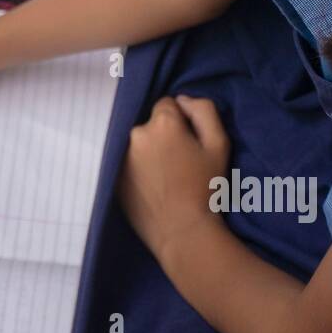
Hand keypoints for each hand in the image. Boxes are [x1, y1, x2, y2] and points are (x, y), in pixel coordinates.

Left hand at [116, 94, 231, 261]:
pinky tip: (153, 186)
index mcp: (161, 123)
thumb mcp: (219, 143)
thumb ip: (204, 110)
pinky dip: (138, 168)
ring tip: (166, 176)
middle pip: (151, 124)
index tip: (191, 143)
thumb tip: (182, 100)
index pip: (168, 105)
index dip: (183, 122)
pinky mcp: (113, 177)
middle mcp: (135, 134)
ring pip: (138, 143)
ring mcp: (120, 156)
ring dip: (149, 151)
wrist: (183, 232)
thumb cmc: (205, 187)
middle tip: (180, 162)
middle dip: (164, 136)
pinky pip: (127, 162)